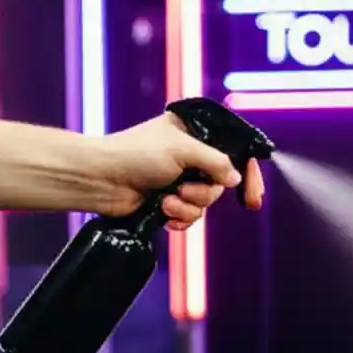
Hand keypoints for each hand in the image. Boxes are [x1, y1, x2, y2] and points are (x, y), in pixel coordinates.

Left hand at [97, 112, 265, 229]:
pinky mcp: (168, 201)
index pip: (234, 152)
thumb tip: (234, 179)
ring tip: (166, 202)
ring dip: (188, 207)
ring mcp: (179, 179)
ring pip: (205, 203)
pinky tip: (164, 215)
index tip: (252, 198)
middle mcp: (189, 155)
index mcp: (194, 134)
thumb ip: (217, 162)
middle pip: (221, 183)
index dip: (248, 175)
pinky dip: (180, 218)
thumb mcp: (183, 150)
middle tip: (185, 191)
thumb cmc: (135, 154)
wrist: (100, 179)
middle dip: (204, 193)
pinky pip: (190, 216)